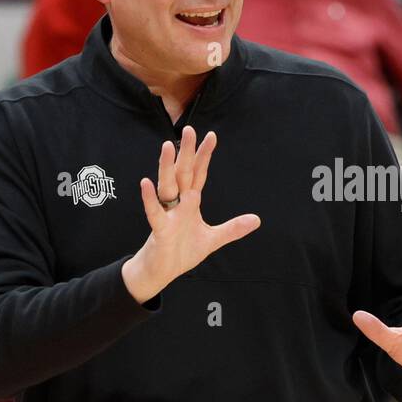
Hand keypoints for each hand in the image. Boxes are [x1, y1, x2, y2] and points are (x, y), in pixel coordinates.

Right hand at [121, 125, 260, 302]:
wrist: (162, 271)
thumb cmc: (182, 251)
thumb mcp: (212, 239)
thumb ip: (232, 229)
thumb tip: (256, 220)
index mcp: (190, 203)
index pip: (198, 174)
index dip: (204, 156)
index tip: (212, 136)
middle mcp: (178, 204)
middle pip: (183, 173)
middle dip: (187, 152)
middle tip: (189, 129)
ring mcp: (168, 214)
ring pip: (167, 186)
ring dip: (167, 167)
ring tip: (168, 146)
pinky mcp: (160, 230)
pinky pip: (154, 212)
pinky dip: (149, 199)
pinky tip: (145, 182)